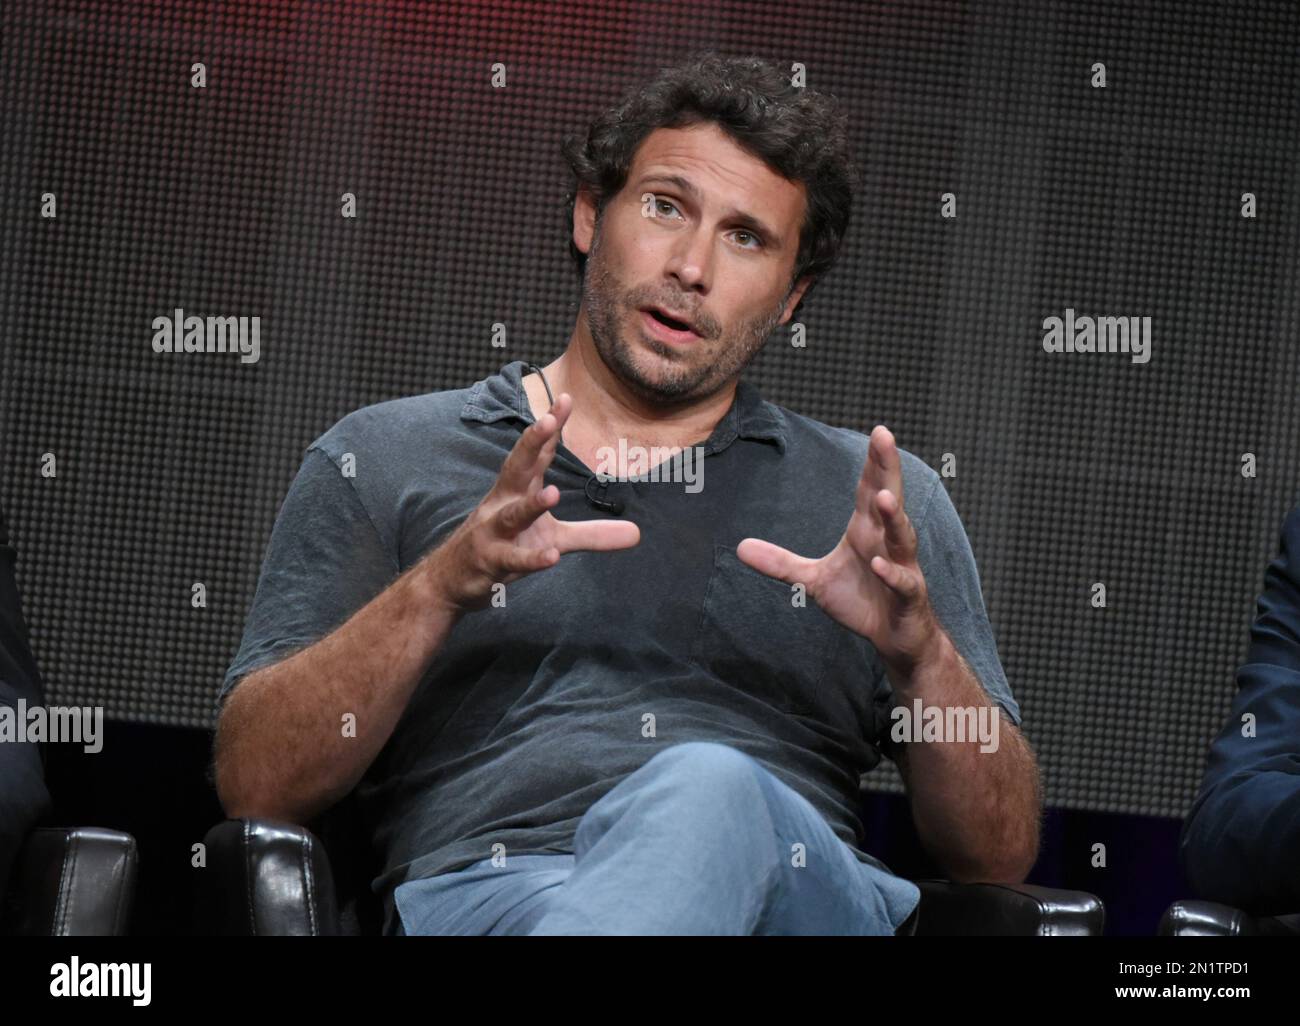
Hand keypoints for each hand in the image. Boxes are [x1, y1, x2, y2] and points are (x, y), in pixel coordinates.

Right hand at [430, 393, 639, 611]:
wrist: (453, 579)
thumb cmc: (504, 546)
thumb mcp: (553, 539)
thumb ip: (593, 534)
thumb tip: (638, 534)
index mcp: (518, 490)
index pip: (538, 453)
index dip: (551, 427)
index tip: (565, 398)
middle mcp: (504, 504)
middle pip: (517, 468)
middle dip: (530, 443)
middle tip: (546, 420)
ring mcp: (494, 533)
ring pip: (512, 515)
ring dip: (531, 504)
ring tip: (552, 493)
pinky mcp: (491, 562)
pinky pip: (513, 560)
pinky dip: (532, 558)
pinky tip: (551, 556)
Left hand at [736, 424, 940, 673]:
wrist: (894, 638)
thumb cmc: (861, 600)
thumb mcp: (813, 580)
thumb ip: (781, 563)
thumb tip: (739, 547)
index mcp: (866, 531)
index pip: (869, 489)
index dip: (872, 461)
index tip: (877, 430)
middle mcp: (887, 542)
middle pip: (890, 498)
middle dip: (888, 469)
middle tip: (885, 437)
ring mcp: (902, 567)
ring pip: (901, 537)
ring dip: (895, 518)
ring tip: (884, 499)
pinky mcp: (908, 596)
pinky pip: (902, 582)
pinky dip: (892, 573)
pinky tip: (879, 563)